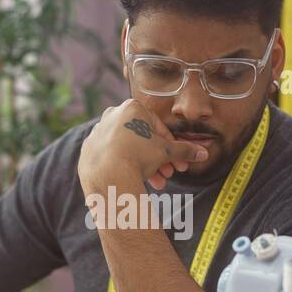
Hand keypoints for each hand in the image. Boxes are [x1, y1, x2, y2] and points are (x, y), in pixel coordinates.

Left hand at [78, 99, 209, 193]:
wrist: (108, 175)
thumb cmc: (138, 157)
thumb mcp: (166, 153)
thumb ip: (184, 150)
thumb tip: (203, 153)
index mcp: (131, 108)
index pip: (158, 128)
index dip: (172, 148)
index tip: (178, 163)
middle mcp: (111, 115)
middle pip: (142, 140)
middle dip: (158, 159)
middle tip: (169, 175)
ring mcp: (97, 133)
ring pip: (127, 149)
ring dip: (144, 165)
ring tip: (155, 183)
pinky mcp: (88, 150)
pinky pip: (111, 158)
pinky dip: (124, 167)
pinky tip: (134, 180)